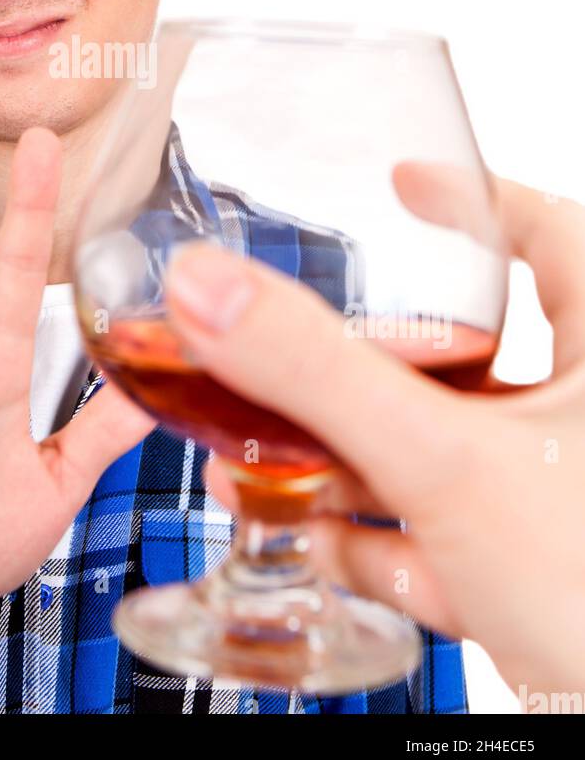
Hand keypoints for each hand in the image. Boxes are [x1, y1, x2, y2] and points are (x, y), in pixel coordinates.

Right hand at [164, 172, 584, 697]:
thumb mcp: (444, 458)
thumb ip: (317, 373)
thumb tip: (210, 292)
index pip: (547, 231)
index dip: (473, 199)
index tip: (403, 184)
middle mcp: (584, 420)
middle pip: (469, 351)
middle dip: (367, 357)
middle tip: (304, 335)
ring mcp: (559, 502)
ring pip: (445, 450)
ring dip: (351, 455)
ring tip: (264, 447)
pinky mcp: (534, 575)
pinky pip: (445, 534)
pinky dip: (379, 535)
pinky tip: (318, 542)